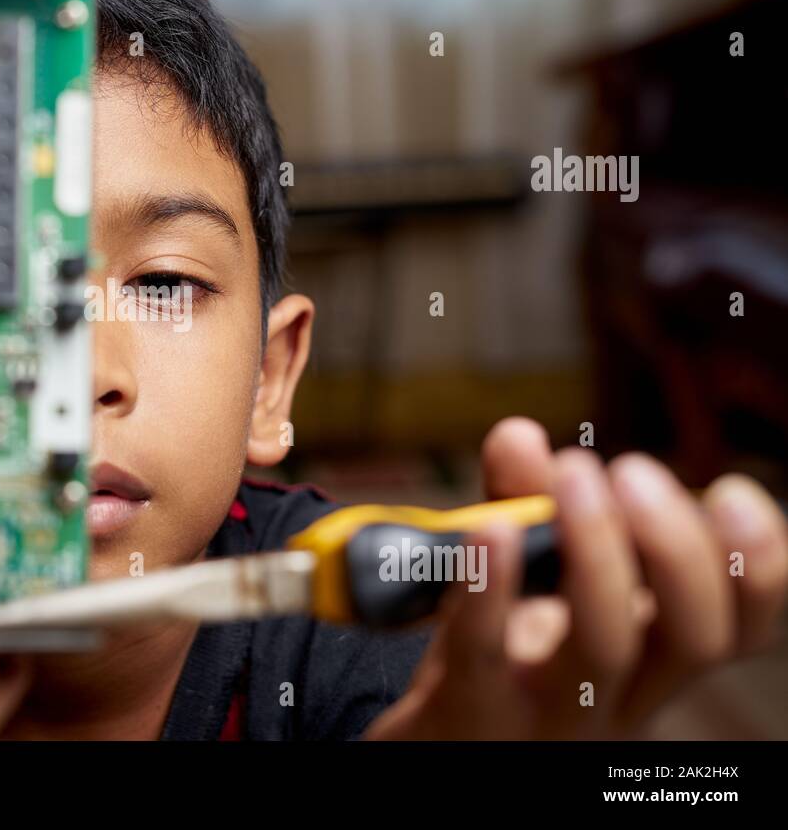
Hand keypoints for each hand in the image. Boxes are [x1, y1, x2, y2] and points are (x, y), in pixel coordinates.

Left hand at [366, 417, 787, 738]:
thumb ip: (524, 505)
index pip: (736, 627)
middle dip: (678, 546)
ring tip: (577, 473)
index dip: (758, 567)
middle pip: (694, 638)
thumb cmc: (488, 657)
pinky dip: (488, 585)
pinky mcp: (468, 712)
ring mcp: (545, 713)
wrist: (425, 745)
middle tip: (633, 470)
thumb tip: (521, 435)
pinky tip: (489, 529)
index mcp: (647, 661)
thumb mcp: (519, 581)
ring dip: (599, 550)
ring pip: (605, 646)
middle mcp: (617, 697)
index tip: (732, 492)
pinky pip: (484, 651)